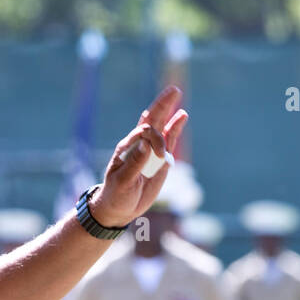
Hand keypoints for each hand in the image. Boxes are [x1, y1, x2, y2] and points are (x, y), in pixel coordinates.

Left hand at [89, 86, 188, 228]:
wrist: (120, 208)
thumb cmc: (117, 195)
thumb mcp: (123, 182)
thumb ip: (135, 164)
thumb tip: (146, 145)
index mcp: (127, 148)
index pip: (144, 132)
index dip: (155, 139)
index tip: (160, 156)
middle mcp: (139, 145)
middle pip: (151, 120)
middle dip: (162, 105)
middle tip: (173, 90)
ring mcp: (150, 151)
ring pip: (161, 127)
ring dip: (168, 110)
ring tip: (176, 93)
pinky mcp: (160, 160)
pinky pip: (169, 140)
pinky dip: (175, 127)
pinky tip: (181, 115)